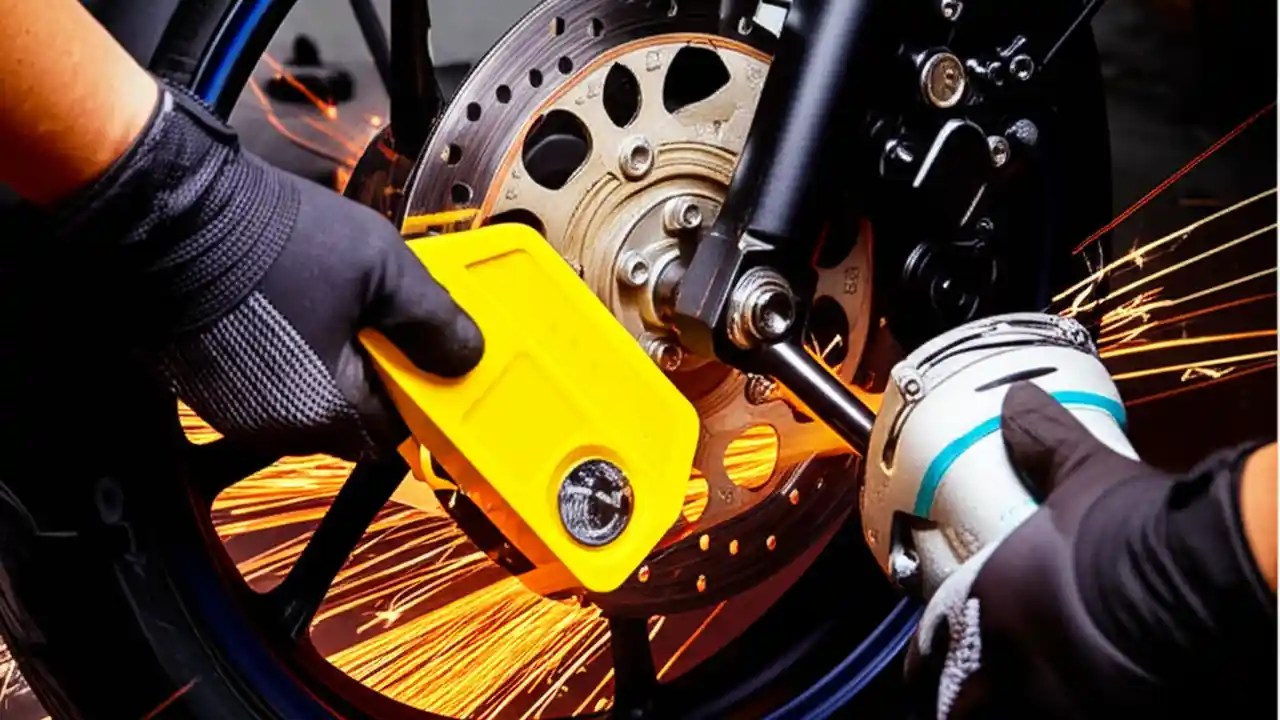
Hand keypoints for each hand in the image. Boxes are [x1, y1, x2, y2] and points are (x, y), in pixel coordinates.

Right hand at [46, 83, 481, 460]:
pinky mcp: (207, 383)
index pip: (395, 429)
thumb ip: (433, 319)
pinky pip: (266, 381)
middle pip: (350, 417)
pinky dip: (288, 352)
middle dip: (373, 373)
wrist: (169, 211)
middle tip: (378, 318)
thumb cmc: (267, 238)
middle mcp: (276, 425)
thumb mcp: (382, 267)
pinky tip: (292, 303)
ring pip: (306, 400)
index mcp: (325, 408)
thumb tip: (465, 354)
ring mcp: (236, 408)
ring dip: (329, 362)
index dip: (416, 392)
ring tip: (333, 302)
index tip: (424, 358)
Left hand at [904, 383, 1274, 718]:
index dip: (932, 654)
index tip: (939, 659)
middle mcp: (1002, 664)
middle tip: (977, 692)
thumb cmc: (1133, 533)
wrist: (1198, 574)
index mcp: (983, 604)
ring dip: (1006, 712)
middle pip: (952, 704)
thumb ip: (1041, 445)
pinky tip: (1089, 705)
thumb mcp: (1079, 477)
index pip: (928, 648)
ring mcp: (1046, 704)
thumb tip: (1020, 403)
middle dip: (961, 698)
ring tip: (1038, 698)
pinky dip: (1070, 718)